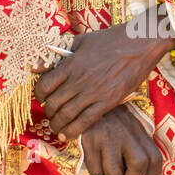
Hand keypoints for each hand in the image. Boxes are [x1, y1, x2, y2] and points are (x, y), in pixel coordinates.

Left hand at [34, 5, 174, 139]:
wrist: (139, 44)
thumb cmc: (110, 39)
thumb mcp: (81, 41)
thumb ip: (59, 53)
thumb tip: (36, 65)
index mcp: (71, 64)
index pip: (45, 85)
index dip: (39, 94)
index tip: (41, 97)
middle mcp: (79, 80)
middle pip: (54, 103)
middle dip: (48, 112)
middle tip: (49, 114)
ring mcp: (94, 92)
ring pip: (67, 115)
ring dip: (57, 124)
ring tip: (56, 128)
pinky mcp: (108, 101)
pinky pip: (86, 121)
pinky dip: (74, 130)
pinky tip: (68, 135)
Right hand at [80, 106, 163, 174]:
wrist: (85, 103)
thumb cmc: (111, 121)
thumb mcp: (129, 127)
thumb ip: (138, 147)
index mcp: (138, 130)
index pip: (155, 158)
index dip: (151, 174)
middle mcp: (124, 132)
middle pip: (139, 165)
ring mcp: (106, 136)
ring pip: (115, 173)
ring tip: (107, 171)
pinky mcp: (89, 141)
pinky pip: (95, 170)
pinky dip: (96, 172)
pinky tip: (96, 162)